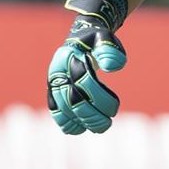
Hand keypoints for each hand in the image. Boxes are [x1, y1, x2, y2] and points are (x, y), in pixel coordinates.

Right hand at [47, 0, 128, 133]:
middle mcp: (57, 72)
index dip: (99, 97)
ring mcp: (54, 84)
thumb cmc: (96, 41)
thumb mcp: (105, 39)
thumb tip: (112, 66)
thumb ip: (110, 50)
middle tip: (108, 123)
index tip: (114, 108)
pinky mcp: (53, 93)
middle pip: (72, 99)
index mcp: (68, 57)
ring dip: (81, 121)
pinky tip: (80, 129)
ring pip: (63, 108)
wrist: (80, 41)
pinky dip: (66, 123)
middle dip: (91, 114)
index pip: (83, 81)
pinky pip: (56, 111)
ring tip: (100, 128)